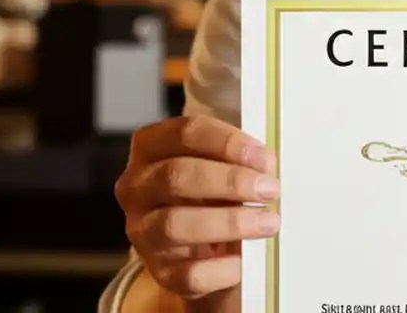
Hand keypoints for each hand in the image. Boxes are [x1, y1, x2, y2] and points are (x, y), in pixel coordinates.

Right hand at [115, 116, 280, 305]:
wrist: (206, 244)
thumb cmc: (217, 191)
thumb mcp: (222, 163)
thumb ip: (240, 158)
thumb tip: (268, 166)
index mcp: (152, 147)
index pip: (185, 133)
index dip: (227, 143)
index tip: (264, 158)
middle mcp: (137, 187)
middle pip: (176, 176)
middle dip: (230, 182)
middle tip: (269, 189)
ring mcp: (142, 231)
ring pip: (174, 225)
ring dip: (229, 222)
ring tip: (268, 222)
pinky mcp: (158, 271)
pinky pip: (187, 273)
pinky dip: (220, 269)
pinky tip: (245, 260)